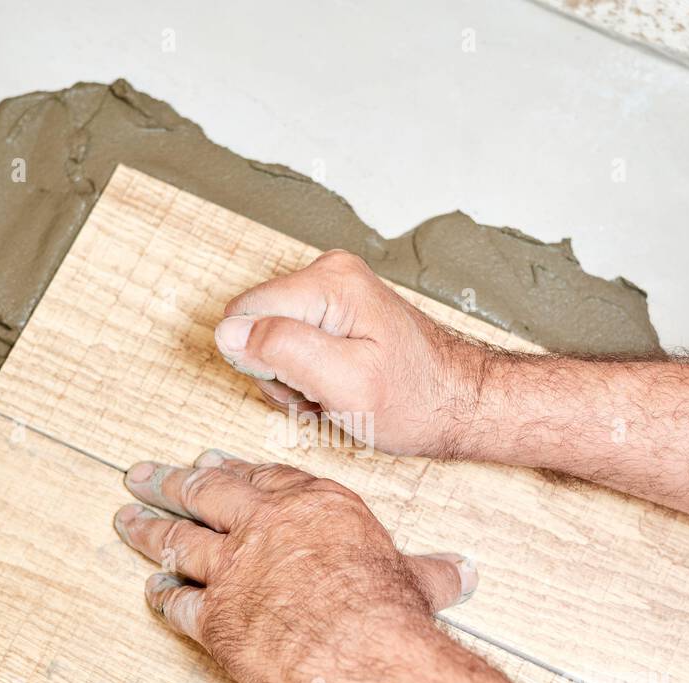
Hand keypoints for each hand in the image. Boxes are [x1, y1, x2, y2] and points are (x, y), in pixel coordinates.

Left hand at [113, 449, 476, 682]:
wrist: (357, 648)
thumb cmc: (388, 609)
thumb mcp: (416, 578)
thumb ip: (430, 572)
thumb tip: (463, 573)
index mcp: (313, 504)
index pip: (263, 478)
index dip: (233, 471)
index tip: (212, 461)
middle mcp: (265, 526)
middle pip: (207, 494)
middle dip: (171, 482)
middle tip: (142, 474)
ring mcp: (233, 569)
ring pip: (180, 540)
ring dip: (149, 529)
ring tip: (127, 518)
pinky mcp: (213, 615)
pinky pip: (178, 602)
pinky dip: (161, 596)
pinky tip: (150, 590)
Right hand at [214, 250, 491, 457]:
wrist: (459, 402)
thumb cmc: (414, 400)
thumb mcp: (345, 386)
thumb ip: (283, 351)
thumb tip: (228, 331)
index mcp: (329, 283)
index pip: (244, 316)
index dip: (264, 363)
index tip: (308, 384)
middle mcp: (328, 273)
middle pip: (256, 327)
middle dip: (281, 373)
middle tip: (325, 394)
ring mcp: (332, 290)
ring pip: (270, 342)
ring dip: (295, 380)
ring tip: (335, 393)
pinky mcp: (335, 309)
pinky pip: (292, 344)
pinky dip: (309, 375)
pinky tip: (338, 386)